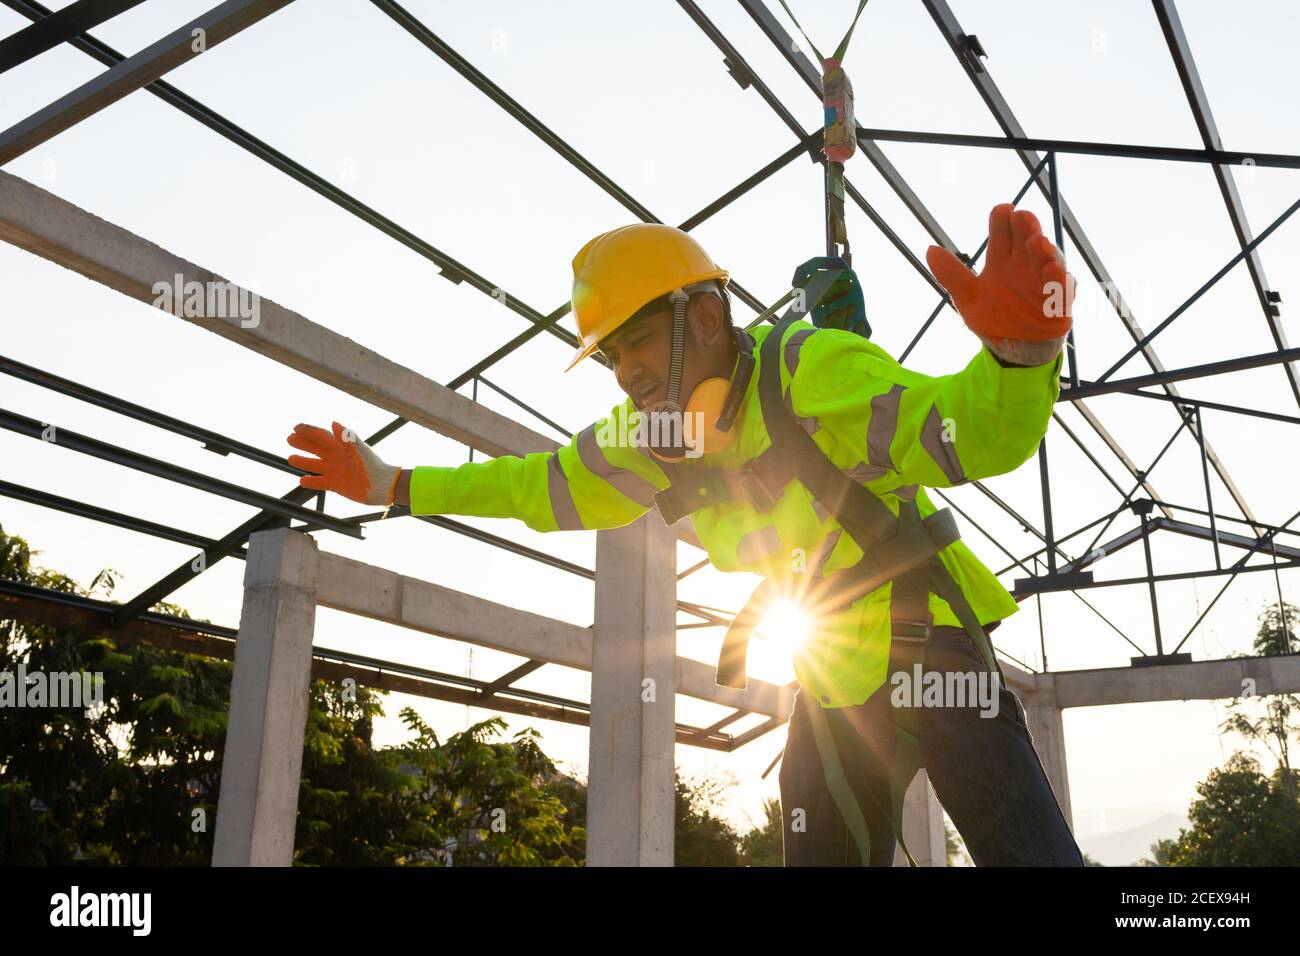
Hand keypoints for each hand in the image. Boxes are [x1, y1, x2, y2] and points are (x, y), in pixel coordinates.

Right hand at [287, 421, 400, 505]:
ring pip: (315, 465)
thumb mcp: (359, 450)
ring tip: (290, 458)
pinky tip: (302, 481)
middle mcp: (336, 457)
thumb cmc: (373, 465)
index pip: (321, 436)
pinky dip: (311, 482)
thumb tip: (333, 423)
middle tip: (289, 439)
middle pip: (315, 448)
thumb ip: (346, 438)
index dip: (309, 431)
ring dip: (303, 462)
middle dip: (302, 443)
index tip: (295, 427)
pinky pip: (320, 482)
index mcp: (341, 447)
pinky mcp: (336, 485)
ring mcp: (335, 471)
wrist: (382, 486)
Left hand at [926, 204, 1074, 365]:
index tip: (1002, 210)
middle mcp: (1024, 264)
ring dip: (1045, 250)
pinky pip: (1061, 287)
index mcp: (1002, 259)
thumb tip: (929, 249)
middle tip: (1021, 216)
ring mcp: (1043, 280)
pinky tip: (1052, 271)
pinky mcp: (1058, 300)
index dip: (1003, 219)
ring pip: (1049, 258)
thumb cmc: (994, 317)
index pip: (1003, 231)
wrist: (1013, 348)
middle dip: (1026, 226)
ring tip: (1037, 243)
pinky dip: (1058, 279)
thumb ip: (951, 275)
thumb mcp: (968, 297)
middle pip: (1028, 237)